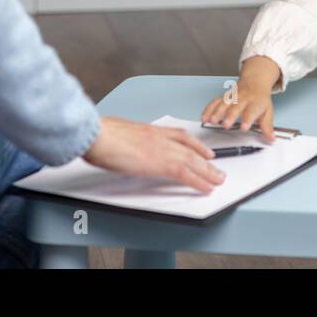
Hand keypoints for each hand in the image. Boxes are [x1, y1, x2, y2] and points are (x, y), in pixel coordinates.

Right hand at [82, 117, 225, 193]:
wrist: (97, 136)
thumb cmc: (100, 134)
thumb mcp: (117, 133)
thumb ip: (126, 139)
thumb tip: (124, 146)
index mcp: (149, 129)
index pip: (179, 135)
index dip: (195, 144)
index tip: (204, 150)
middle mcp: (159, 137)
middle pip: (190, 150)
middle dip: (206, 161)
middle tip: (217, 170)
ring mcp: (161, 149)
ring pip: (192, 161)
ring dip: (208, 172)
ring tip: (218, 180)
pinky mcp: (159, 163)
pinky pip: (185, 174)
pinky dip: (198, 181)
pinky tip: (206, 187)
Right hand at [200, 58, 278, 141]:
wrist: (255, 81)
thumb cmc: (260, 98)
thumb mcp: (268, 111)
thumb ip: (267, 126)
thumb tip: (271, 139)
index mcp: (255, 102)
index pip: (251, 111)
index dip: (247, 119)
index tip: (244, 127)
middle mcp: (243, 99)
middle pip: (235, 107)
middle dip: (229, 116)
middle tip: (225, 125)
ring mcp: (232, 97)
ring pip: (223, 103)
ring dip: (217, 112)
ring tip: (212, 121)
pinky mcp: (224, 97)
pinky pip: (215, 101)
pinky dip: (209, 109)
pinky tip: (204, 117)